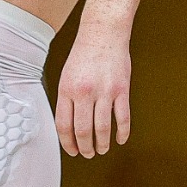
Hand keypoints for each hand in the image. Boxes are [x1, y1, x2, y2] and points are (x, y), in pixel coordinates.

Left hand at [54, 20, 131, 157]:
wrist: (103, 33)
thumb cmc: (84, 53)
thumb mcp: (67, 76)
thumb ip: (68, 99)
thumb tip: (70, 125)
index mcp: (67, 90)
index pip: (64, 125)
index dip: (68, 143)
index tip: (73, 150)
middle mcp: (84, 92)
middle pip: (83, 130)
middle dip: (85, 147)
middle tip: (88, 154)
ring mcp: (105, 91)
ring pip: (102, 128)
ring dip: (102, 144)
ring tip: (102, 149)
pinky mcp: (122, 89)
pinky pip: (123, 117)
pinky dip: (122, 132)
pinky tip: (120, 139)